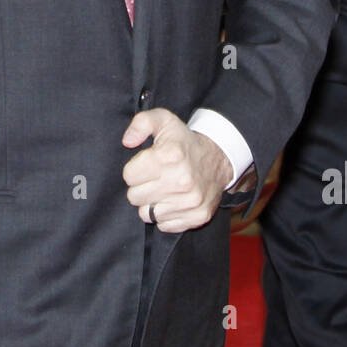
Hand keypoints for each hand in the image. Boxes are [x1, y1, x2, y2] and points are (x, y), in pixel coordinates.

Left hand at [122, 108, 232, 232]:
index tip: (146, 165)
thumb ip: (141, 123)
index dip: (134, 169)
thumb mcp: (164, 121)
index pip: (128, 175)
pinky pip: (164, 225)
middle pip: (134, 197)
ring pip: (146, 214)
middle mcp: (181, 180)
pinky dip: (165, 215)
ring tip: (163, 190)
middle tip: (154, 178)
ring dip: (151, 203)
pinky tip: (173, 201)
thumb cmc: (185, 142)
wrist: (219, 159)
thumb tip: (127, 141)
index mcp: (169, 156)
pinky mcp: (197, 216)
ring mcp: (190, 201)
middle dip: (140, 187)